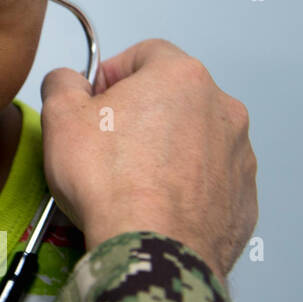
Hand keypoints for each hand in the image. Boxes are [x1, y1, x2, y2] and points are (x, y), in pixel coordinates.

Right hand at [40, 39, 257, 278]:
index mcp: (180, 77)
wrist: (152, 248)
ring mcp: (238, 154)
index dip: (111, 74)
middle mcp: (221, 108)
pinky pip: (208, 179)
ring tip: (129, 180)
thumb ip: (61, 83)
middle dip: (139, 114)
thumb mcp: (60, 116)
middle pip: (172, 97)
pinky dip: (184, 186)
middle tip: (105, 144)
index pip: (144, 53)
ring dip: (164, 149)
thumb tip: (67, 81)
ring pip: (193, 138)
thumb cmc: (109, 179)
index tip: (93, 101)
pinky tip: (154, 205)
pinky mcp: (242, 196)